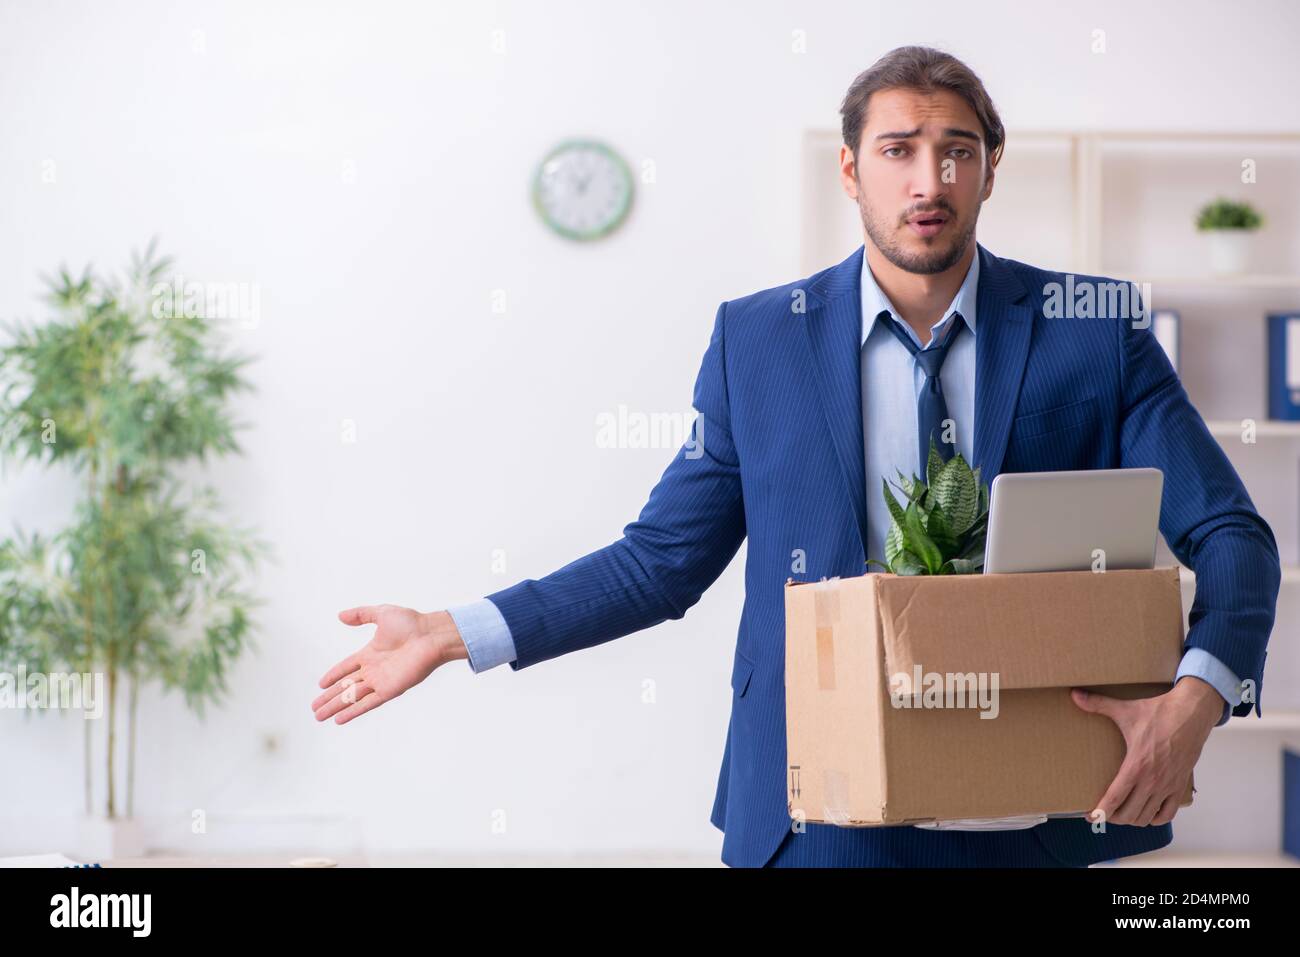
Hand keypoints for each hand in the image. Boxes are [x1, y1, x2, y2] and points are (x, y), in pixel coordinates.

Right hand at [312, 605, 468, 724]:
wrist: (431, 635)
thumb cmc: (412, 623)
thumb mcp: (382, 613)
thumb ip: (361, 615)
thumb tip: (340, 616)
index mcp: (370, 654)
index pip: (346, 667)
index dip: (333, 675)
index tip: (320, 684)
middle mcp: (373, 670)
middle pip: (345, 687)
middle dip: (329, 697)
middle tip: (314, 708)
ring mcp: (380, 681)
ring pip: (351, 697)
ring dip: (335, 707)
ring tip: (318, 716)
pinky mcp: (389, 690)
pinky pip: (367, 703)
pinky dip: (353, 711)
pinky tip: (339, 719)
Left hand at [1070, 677, 1222, 826]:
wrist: (1192, 713)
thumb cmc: (1160, 712)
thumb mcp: (1125, 709)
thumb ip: (1097, 704)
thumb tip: (1075, 694)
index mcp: (1136, 765)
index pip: (1115, 798)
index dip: (1100, 812)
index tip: (1090, 817)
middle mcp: (1152, 780)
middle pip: (1129, 814)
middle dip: (1113, 817)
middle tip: (1103, 812)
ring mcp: (1168, 785)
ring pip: (1147, 817)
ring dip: (1132, 819)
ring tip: (1121, 813)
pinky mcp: (1180, 785)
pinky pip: (1168, 813)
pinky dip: (1156, 818)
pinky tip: (1146, 813)